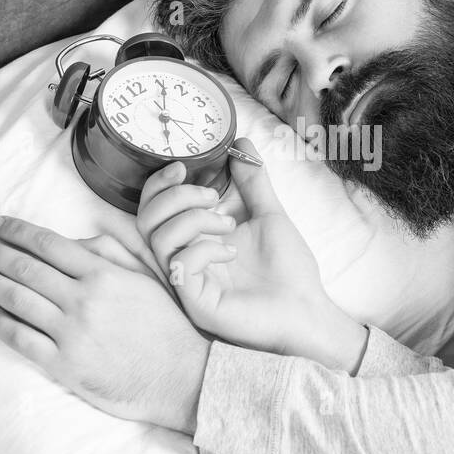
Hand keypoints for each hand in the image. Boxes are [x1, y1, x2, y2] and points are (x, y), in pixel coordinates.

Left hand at [0, 216, 209, 432]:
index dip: (16, 230)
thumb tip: (73, 240)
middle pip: (24, 267)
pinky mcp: (63, 364)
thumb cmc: (164, 324)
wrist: (180, 376)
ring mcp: (71, 333)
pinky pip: (18, 337)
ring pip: (15, 298)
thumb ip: (110, 253)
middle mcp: (83, 299)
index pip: (48, 244)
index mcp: (103, 273)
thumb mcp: (145, 277)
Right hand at [137, 139, 368, 371]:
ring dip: (194, 220)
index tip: (184, 167)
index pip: (153, 209)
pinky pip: (180, 266)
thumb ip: (252, 181)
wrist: (307, 310)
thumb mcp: (268, 214)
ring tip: (230, 225)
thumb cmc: (289, 270)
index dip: (160, 184)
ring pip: (159, 240)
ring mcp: (186, 285)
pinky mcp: (196, 304)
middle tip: (213, 197)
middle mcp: (183, 262)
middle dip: (176, 197)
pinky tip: (232, 252)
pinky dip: (204, 248)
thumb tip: (240, 143)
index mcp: (194, 241)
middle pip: (145, 221)